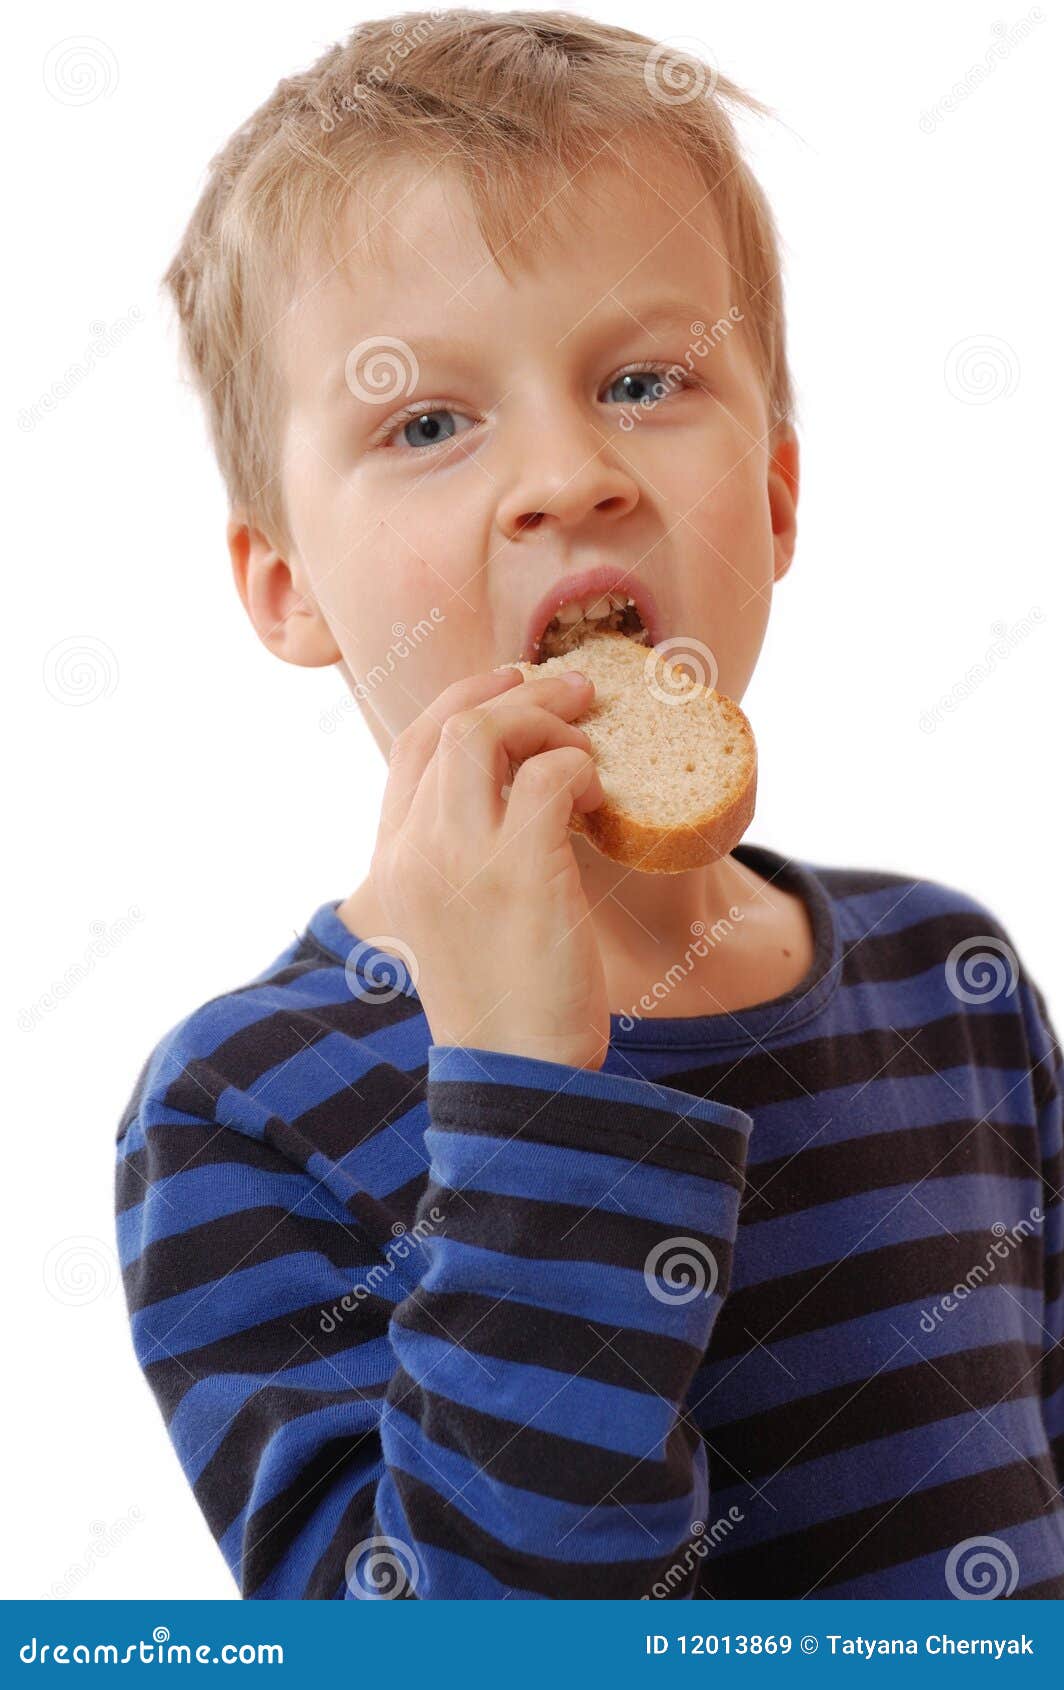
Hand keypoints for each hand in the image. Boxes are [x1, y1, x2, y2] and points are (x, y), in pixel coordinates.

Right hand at [369, 666, 610, 1069]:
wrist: (519, 1075)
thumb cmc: (504, 1004)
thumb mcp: (456, 925)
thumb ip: (462, 862)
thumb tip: (520, 798)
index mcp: (393, 863)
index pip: (410, 748)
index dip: (462, 699)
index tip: (510, 681)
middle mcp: (412, 851)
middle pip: (450, 727)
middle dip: (518, 694)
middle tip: (577, 692)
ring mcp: (458, 857)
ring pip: (487, 732)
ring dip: (549, 719)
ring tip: (590, 744)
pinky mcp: (517, 868)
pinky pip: (549, 773)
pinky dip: (581, 767)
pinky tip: (598, 797)